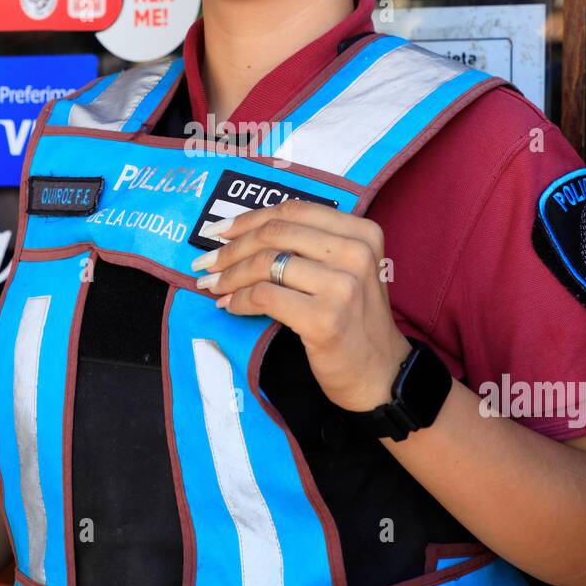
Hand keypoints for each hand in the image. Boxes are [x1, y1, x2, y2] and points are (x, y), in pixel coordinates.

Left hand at [189, 197, 411, 412]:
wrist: (380, 373)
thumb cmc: (354, 320)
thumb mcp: (345, 270)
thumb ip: (309, 246)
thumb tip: (240, 233)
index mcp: (362, 232)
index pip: (293, 211)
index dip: (249, 219)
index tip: (219, 230)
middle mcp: (356, 253)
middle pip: (275, 234)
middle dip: (231, 247)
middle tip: (205, 261)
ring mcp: (342, 286)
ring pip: (266, 264)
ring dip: (229, 276)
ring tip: (211, 286)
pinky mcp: (324, 319)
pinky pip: (264, 297)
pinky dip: (238, 301)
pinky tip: (229, 306)